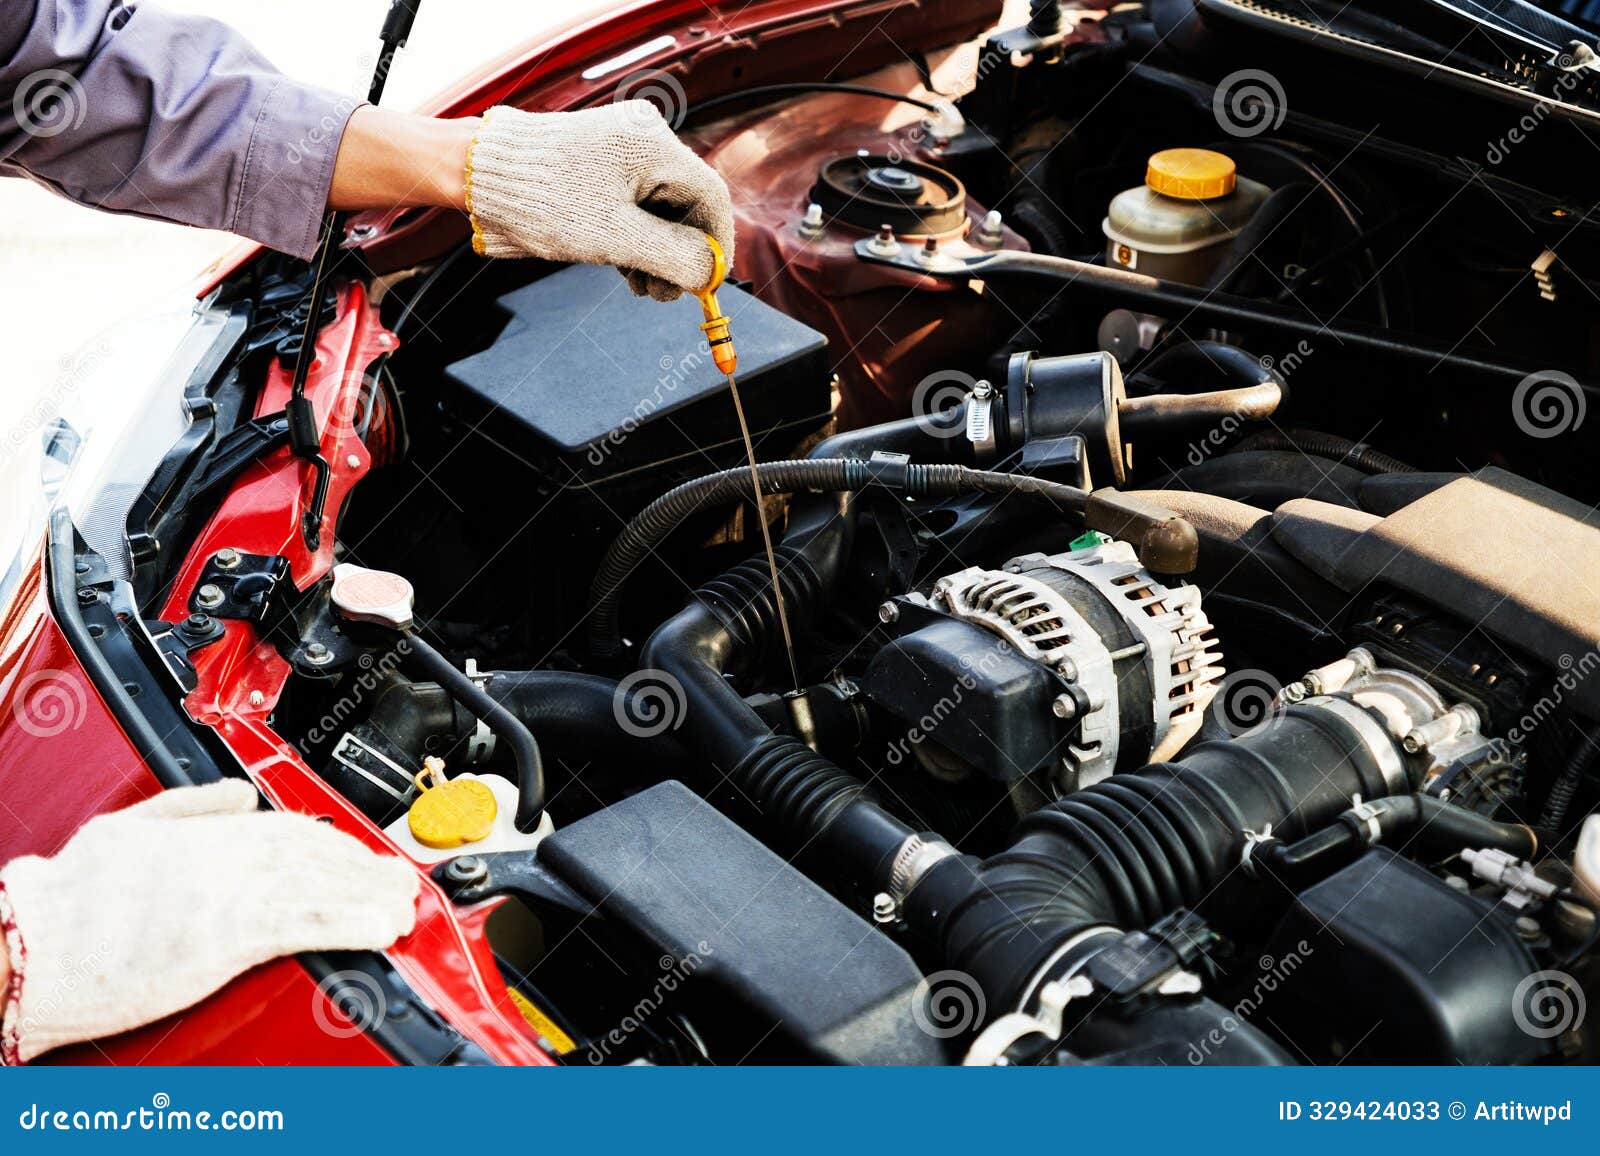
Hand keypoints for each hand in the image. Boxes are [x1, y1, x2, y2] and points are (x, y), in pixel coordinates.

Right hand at [0, 780, 417, 1062]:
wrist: (29, 945)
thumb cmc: (65, 901)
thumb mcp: (129, 828)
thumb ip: (193, 807)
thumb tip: (241, 794)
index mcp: (207, 831)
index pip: (290, 827)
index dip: (336, 843)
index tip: (361, 857)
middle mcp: (227, 855)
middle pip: (317, 854)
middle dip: (362, 869)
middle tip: (395, 883)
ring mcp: (232, 894)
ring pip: (323, 885)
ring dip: (371, 896)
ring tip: (401, 907)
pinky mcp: (229, 937)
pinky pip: (309, 925)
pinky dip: (353, 924)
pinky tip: (379, 930)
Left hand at [464, 101, 735, 300]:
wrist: (480, 176)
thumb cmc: (543, 201)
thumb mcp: (614, 237)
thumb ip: (672, 256)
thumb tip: (711, 273)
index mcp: (653, 145)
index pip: (710, 196)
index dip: (716, 246)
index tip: (710, 285)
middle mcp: (644, 140)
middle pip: (687, 206)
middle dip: (679, 256)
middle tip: (661, 295)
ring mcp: (623, 151)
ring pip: (662, 211)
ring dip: (657, 254)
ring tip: (638, 286)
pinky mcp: (604, 166)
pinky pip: (638, 206)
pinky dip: (638, 240)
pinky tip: (625, 268)